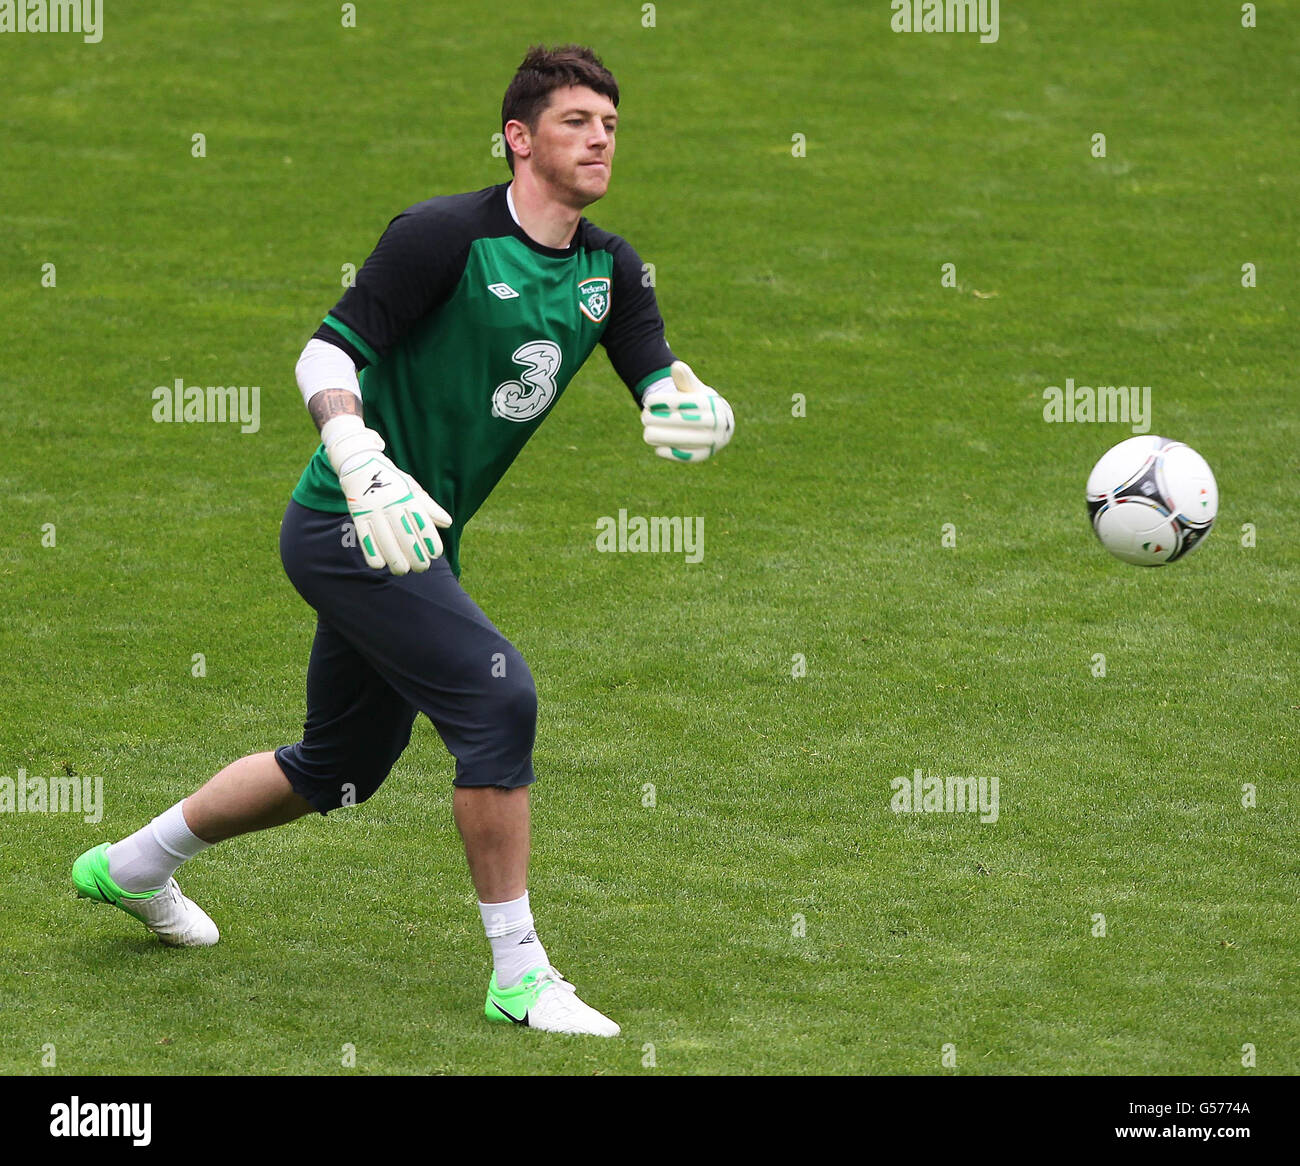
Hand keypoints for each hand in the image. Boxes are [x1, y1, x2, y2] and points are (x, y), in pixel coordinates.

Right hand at [322, 416, 451, 574]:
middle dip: (415, 555)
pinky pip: (365, 538)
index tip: (436, 554)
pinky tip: (381, 564)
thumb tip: (447, 523)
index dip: (429, 539)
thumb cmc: (392, 481)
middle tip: (422, 568)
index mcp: (406, 496)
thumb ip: (428, 507)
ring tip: (403, 570)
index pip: (421, 521)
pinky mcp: (358, 516)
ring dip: (395, 559)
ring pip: (385, 540)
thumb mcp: (412, 488)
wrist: (360, 465)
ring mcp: (372, 510)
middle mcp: (390, 504)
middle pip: (404, 534)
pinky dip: (373, 554)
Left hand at [640, 361, 734, 461]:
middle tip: (644, 417)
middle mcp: (718, 423)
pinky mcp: (706, 454)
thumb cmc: (700, 402)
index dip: (666, 401)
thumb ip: (685, 379)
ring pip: (687, 440)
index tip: (648, 401)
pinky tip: (657, 449)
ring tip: (647, 434)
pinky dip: (673, 453)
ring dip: (664, 437)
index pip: (688, 402)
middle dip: (662, 420)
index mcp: (714, 404)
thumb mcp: (694, 389)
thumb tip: (676, 365)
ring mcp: (714, 441)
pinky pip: (689, 455)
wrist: (717, 423)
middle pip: (687, 421)